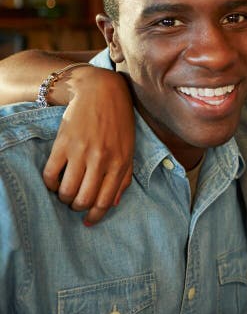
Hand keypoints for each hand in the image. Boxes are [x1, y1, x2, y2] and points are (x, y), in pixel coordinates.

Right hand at [42, 67, 134, 224]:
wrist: (102, 92)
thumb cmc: (119, 122)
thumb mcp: (129, 149)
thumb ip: (125, 176)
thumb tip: (115, 203)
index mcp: (120, 163)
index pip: (106, 201)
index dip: (95, 215)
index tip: (88, 221)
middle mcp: (102, 160)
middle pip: (84, 199)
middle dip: (78, 207)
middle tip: (75, 203)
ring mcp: (81, 152)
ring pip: (67, 191)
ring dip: (64, 198)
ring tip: (65, 193)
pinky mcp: (63, 144)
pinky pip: (51, 174)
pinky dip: (51, 184)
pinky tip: (55, 181)